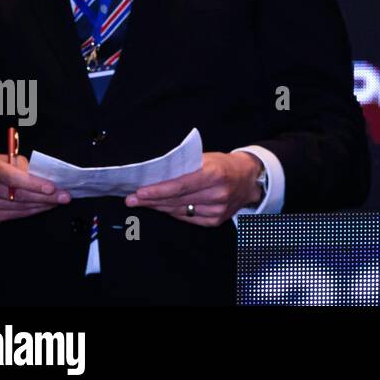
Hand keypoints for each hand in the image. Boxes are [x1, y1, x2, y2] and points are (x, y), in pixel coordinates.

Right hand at [0, 154, 70, 223]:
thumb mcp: (3, 158)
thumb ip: (22, 165)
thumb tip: (43, 176)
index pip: (11, 177)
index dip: (33, 184)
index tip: (51, 187)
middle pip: (18, 195)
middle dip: (45, 196)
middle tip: (64, 196)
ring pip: (19, 207)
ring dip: (42, 204)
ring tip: (58, 200)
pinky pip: (15, 215)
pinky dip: (33, 210)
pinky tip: (44, 206)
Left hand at [125, 152, 263, 226]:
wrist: (248, 178)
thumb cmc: (223, 164)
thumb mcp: (207, 158)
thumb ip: (185, 168)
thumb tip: (156, 176)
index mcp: (215, 174)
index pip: (180, 186)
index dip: (157, 191)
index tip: (138, 192)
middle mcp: (218, 194)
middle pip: (176, 200)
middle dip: (151, 200)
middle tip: (131, 199)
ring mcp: (218, 210)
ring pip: (179, 211)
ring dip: (159, 207)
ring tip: (142, 203)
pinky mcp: (216, 221)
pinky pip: (188, 218)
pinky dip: (173, 212)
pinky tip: (163, 207)